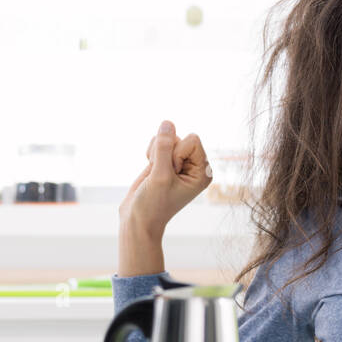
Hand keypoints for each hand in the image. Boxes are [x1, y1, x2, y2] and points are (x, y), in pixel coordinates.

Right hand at [118, 120, 212, 235]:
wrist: (138, 219)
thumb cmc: (153, 204)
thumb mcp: (160, 176)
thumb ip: (163, 148)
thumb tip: (167, 123)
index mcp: (203, 171)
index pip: (192, 140)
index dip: (176, 155)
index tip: (171, 175)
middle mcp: (195, 166)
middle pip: (179, 137)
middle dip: (165, 154)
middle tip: (162, 177)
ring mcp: (180, 162)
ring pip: (167, 138)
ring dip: (156, 154)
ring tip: (156, 175)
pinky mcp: (166, 160)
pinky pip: (157, 141)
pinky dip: (150, 154)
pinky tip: (151, 170)